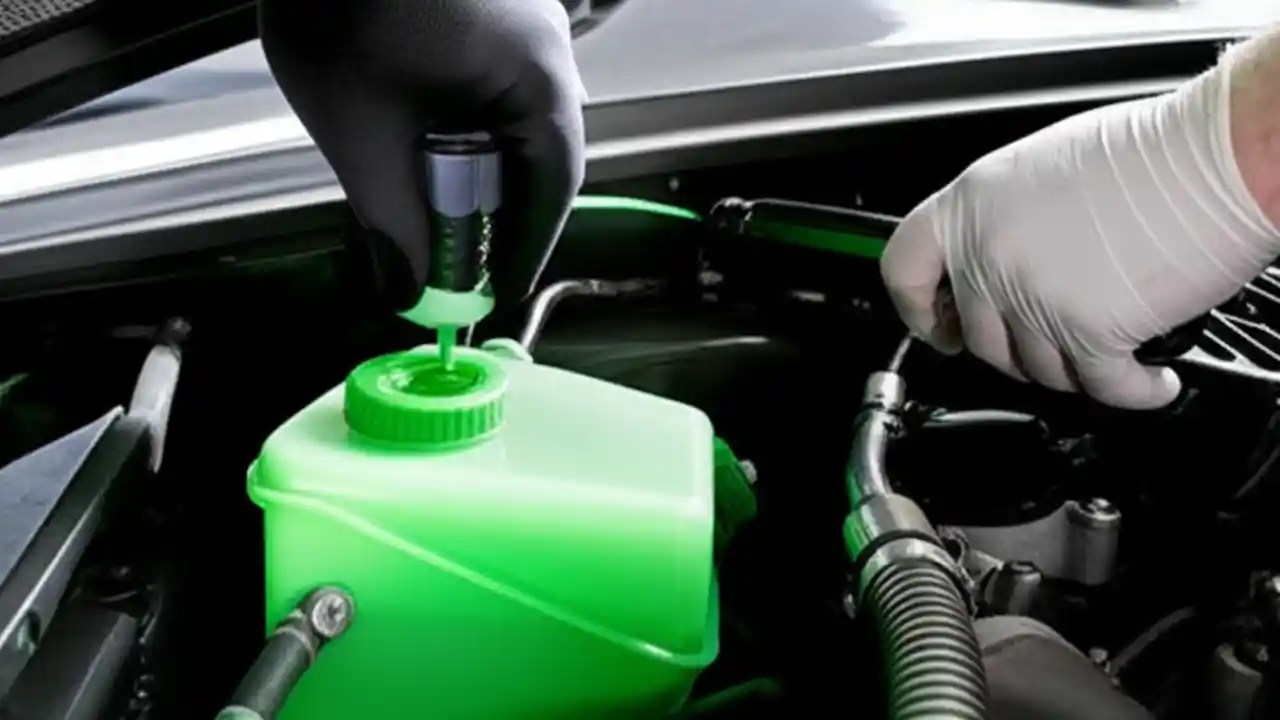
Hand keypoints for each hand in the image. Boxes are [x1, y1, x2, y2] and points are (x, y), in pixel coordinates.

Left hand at [260, 0, 585, 310]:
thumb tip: (407, 288)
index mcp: (540, 73)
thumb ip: (392, 220)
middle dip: (491, 209)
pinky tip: (414, 138)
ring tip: (421, 198)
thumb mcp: (362, 131)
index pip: (555, 183)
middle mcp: (546, 42)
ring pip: (509, 116)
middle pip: (536, 152)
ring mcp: (519, 16)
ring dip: (469, 166)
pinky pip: (489, 82)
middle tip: (450, 257)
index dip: (528, 246)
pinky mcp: (486, 6)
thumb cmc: (341, 3)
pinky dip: (457, 124)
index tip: (498, 291)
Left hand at [881, 49, 1279, 409]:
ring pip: (1038, 370)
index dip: (915, 307)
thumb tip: (1002, 261)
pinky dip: (1134, 393)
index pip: (903, 266)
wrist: (1217, 157)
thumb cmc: (1153, 151)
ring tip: (1111, 348)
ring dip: (1075, 371)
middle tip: (1048, 342)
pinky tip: (1152, 381)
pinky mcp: (1088, 330)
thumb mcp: (1044, 168)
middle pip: (979, 338)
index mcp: (972, 205)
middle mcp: (991, 252)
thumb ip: (1008, 221)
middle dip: (1015, 353)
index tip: (936, 326)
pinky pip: (1102, 388)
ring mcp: (1034, 295)